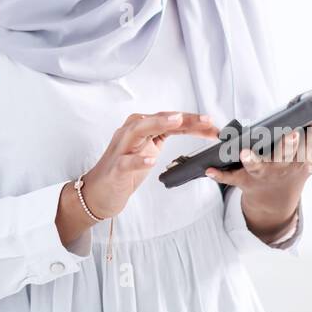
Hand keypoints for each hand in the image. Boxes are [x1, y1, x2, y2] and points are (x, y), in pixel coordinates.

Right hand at [70, 112, 221, 223]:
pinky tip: (151, 161)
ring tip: (177, 121)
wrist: (97, 192)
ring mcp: (121, 150)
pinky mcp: (115, 169)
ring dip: (158, 124)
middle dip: (182, 118)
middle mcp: (129, 134)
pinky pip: (127, 162)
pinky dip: (139, 160)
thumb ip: (162, 135)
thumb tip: (190, 127)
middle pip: (157, 119)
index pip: (169, 120)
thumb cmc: (123, 170)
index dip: (192, 121)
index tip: (213, 124)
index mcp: (139, 129)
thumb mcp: (147, 149)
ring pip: (138, 130)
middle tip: (206, 119)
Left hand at [206, 117, 311, 214]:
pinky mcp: (244, 180)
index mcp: (301, 159)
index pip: (311, 144)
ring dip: (252, 160)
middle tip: (289, 133)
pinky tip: (208, 170)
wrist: (274, 201)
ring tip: (244, 152)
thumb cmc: (296, 169)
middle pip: (286, 154)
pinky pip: (230, 178)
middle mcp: (283, 166)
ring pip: (258, 167)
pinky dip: (219, 175)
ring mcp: (264, 174)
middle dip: (289, 145)